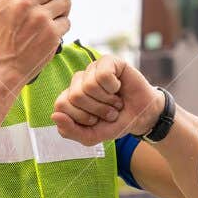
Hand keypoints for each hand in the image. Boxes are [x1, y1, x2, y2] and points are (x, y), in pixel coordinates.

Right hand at [0, 0, 68, 86]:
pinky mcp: (52, 34)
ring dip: (64, 6)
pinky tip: (53, 30)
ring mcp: (41, 20)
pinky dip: (63, 24)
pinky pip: (67, 20)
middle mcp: (26, 5)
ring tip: (55, 13)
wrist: (6, 65)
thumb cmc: (1, 35)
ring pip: (66, 1)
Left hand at [51, 55, 165, 145]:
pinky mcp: (108, 61)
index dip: (81, 118)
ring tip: (115, 101)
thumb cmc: (116, 123)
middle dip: (97, 110)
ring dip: (108, 100)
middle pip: (76, 96)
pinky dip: (114, 87)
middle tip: (109, 111)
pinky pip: (103, 75)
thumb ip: (70, 131)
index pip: (61, 105)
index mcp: (70, 97)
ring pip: (89, 86)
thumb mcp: (91, 136)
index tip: (95, 120)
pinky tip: (118, 87)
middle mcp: (79, 81)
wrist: (142, 116)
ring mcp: (92, 69)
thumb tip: (54, 116)